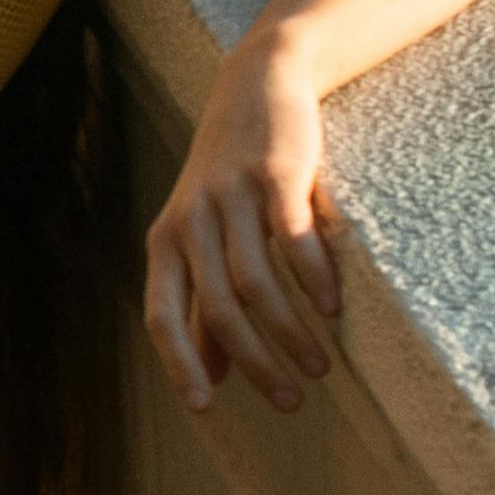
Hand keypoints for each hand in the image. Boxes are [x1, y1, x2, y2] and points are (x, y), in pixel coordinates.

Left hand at [145, 21, 347, 414]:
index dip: (180, 363)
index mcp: (166, 243)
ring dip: (290, 332)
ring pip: (256, 282)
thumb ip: (205, 304)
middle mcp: (190, 222)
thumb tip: (209, 375)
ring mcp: (230, 197)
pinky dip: (312, 277)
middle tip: (292, 402)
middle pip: (219, 309)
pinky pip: (292, 236)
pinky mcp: (274, 174)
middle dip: (255, 363)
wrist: (256, 85)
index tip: (205, 409)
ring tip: (320, 367)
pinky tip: (332, 309)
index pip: (161, 316)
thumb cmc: (229, 177)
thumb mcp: (206, 237)